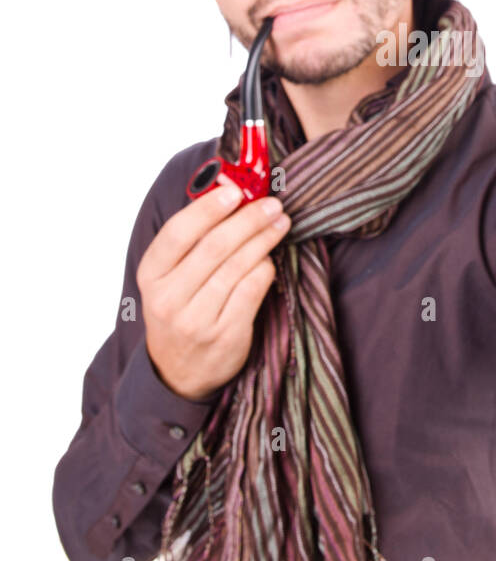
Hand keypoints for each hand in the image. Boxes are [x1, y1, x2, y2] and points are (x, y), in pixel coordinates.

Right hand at [137, 179, 289, 400]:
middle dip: (248, 220)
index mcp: (151, 275)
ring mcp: (196, 320)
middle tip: (272, 205)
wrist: (178, 371)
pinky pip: (253, 290)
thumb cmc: (180, 308)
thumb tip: (228, 189)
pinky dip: (266, 269)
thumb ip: (193, 238)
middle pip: (214, 247)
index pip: (178, 233)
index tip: (236, 191)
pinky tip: (270, 259)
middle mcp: (168, 299)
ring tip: (280, 223)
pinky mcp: (224, 336)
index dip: (208, 208)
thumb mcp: (170, 276)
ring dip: (264, 240)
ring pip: (238, 267)